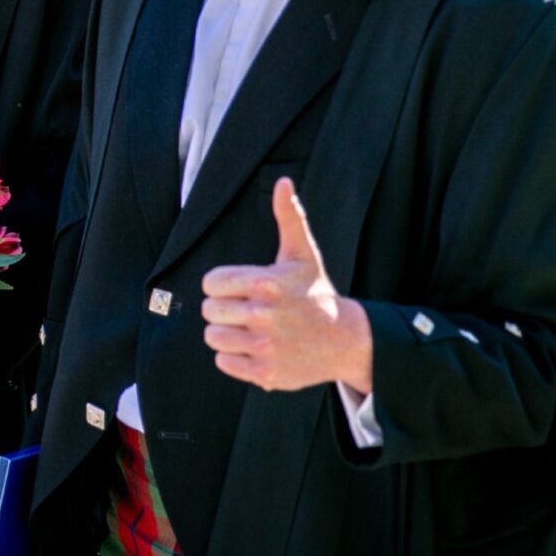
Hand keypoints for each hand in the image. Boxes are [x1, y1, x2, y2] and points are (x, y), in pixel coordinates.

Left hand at [201, 178, 372, 393]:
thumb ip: (288, 217)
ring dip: (226, 333)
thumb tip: (283, 181)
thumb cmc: (316, 293)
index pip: (211, 283)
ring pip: (213, 337)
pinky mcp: (265, 373)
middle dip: (224, 308)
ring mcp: (265, 347)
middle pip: (210, 310)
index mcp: (267, 284)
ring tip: (249, 328)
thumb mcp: (303, 254)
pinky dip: (234, 357)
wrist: (346, 341)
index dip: (222, 284)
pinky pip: (224, 362)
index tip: (240, 287)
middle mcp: (264, 316)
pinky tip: (255, 347)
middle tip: (247, 309)